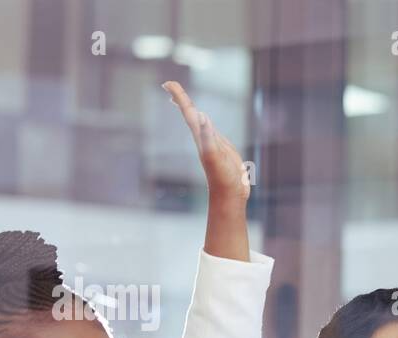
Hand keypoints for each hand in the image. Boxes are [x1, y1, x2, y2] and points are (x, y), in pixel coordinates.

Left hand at [163, 80, 250, 202]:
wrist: (230, 194)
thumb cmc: (223, 177)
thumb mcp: (215, 155)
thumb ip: (208, 136)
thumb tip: (201, 115)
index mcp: (200, 135)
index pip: (188, 111)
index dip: (179, 96)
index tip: (167, 82)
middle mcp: (203, 137)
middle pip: (189, 113)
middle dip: (180, 98)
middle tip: (168, 85)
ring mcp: (212, 142)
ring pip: (198, 121)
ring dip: (190, 109)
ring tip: (180, 100)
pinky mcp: (221, 148)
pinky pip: (209, 129)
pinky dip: (204, 122)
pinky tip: (203, 122)